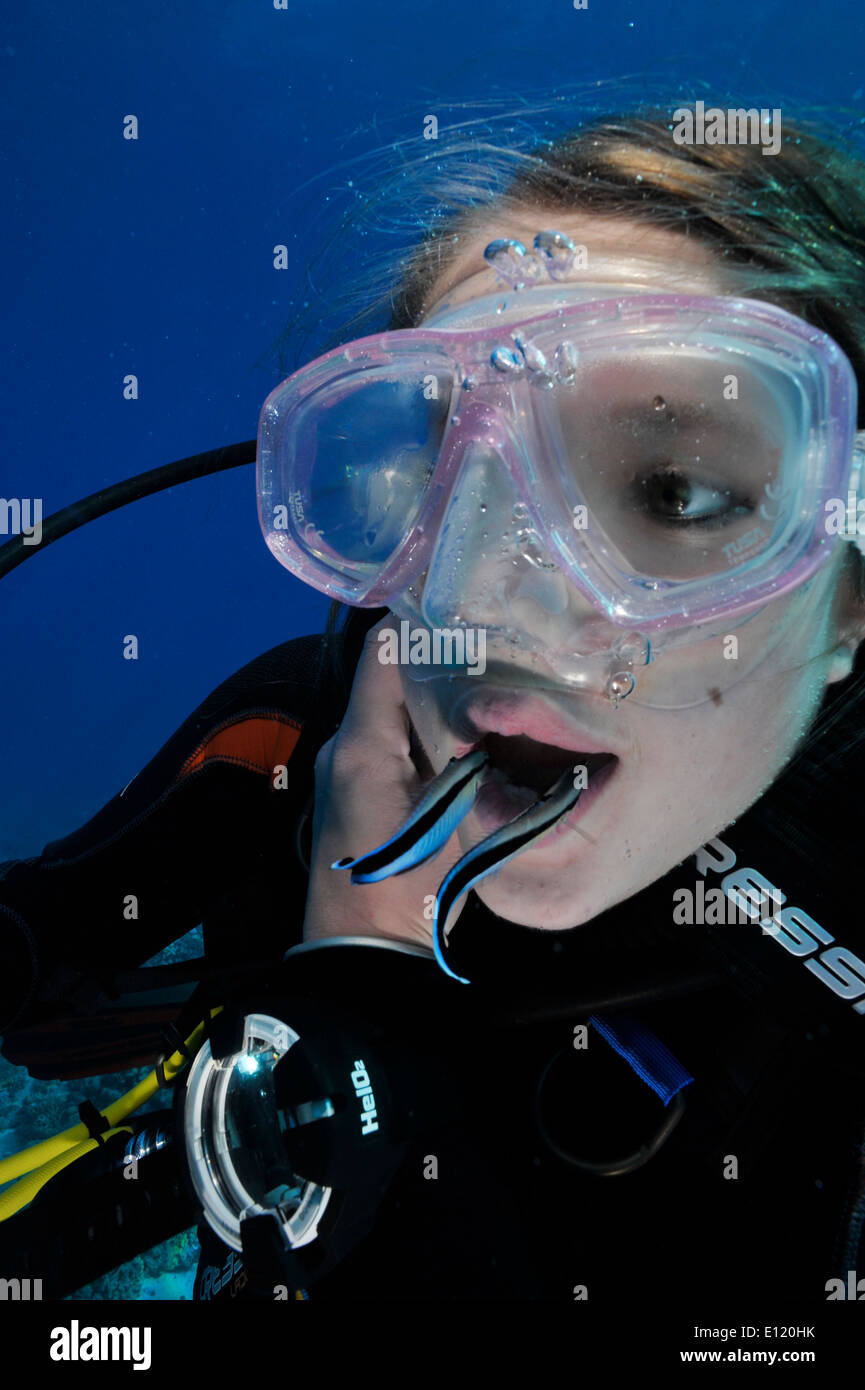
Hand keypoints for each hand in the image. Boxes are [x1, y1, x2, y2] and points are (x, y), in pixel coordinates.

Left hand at [302, 617, 468, 950]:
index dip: (421, 618)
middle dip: (440, 654)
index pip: (383, 651)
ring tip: (497, 673)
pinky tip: (476, 729)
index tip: (470, 597)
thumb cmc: (404, 884)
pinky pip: (396, 744)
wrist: (367, 956)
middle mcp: (346, 746)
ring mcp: (351, 771)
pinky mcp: (363, 794)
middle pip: (392, 678)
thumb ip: (462, 751)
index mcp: (359, 742)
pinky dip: (429, 729)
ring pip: (396, 711)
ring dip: (437, 693)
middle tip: (500, 635)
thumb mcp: (444, 816)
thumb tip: (486, 696)